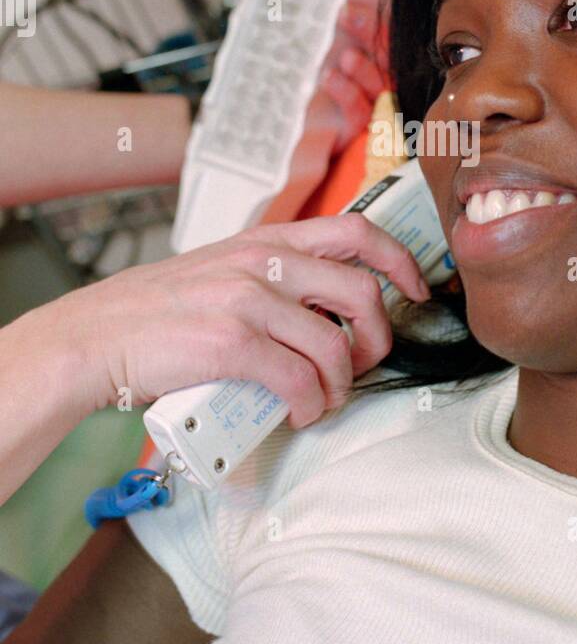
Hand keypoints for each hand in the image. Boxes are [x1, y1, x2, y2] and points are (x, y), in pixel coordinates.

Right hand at [55, 214, 429, 426]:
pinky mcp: (231, 344)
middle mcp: (261, 262)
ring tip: (323, 400)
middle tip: (361, 365)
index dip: (398, 259)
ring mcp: (246, 300)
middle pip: (360, 292)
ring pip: (333, 345)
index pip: (354, 231)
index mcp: (264, 241)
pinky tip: (302, 412)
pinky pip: (300, 380)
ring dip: (341, 384)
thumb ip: (267, 278)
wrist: (92, 338)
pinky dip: (312, 405)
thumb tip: (319, 313)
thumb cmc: (153, 314)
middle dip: (376, 338)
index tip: (416, 288)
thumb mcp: (218, 271)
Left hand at [236, 0, 389, 155]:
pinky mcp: (352, 128)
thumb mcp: (264, 34)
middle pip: (385, 51)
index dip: (369, 17)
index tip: (347, 2)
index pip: (373, 30)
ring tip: (345, 57)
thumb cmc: (276, 80)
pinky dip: (350, 94)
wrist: (258, 130)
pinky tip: (331, 80)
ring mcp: (360, 101)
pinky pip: (362, 112)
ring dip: (366, 68)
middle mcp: (359, 73)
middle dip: (371, 32)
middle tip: (347, 16)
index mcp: (349, 48)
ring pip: (381, 82)